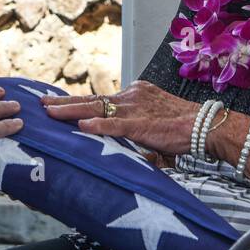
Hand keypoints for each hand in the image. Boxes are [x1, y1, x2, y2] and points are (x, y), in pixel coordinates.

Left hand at [41, 80, 196, 155]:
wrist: (207, 126)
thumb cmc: (185, 129)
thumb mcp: (155, 127)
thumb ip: (137, 135)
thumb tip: (126, 153)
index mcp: (135, 95)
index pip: (101, 99)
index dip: (78, 102)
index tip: (58, 103)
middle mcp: (132, 97)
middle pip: (92, 100)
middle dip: (64, 103)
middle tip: (42, 104)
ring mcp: (135, 109)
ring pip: (96, 109)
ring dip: (71, 112)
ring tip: (49, 113)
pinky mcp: (142, 124)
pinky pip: (115, 125)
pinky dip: (97, 126)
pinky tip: (81, 128)